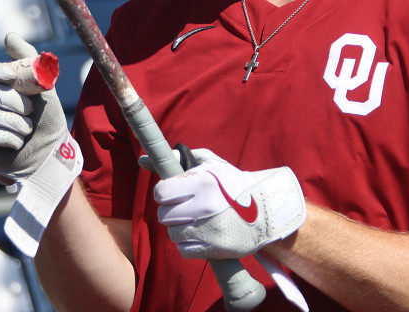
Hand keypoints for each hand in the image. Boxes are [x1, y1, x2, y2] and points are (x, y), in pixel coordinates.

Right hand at [0, 32, 76, 185]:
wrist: (51, 150)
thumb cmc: (44, 116)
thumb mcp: (41, 83)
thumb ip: (27, 60)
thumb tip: (9, 37)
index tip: (10, 77)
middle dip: (11, 100)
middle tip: (29, 110)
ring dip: (15, 122)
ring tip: (26, 128)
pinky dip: (9, 137)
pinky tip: (16, 142)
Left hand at [152, 148, 306, 259]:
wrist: (267, 212)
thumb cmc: (234, 184)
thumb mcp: (211, 164)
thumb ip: (178, 158)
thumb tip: (142, 160)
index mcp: (202, 183)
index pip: (161, 193)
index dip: (164, 193)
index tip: (173, 194)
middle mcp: (204, 207)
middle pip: (164, 215)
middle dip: (172, 211)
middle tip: (186, 207)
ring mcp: (209, 230)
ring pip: (172, 233)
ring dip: (180, 228)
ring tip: (195, 221)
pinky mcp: (214, 250)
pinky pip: (184, 250)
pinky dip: (188, 243)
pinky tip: (200, 234)